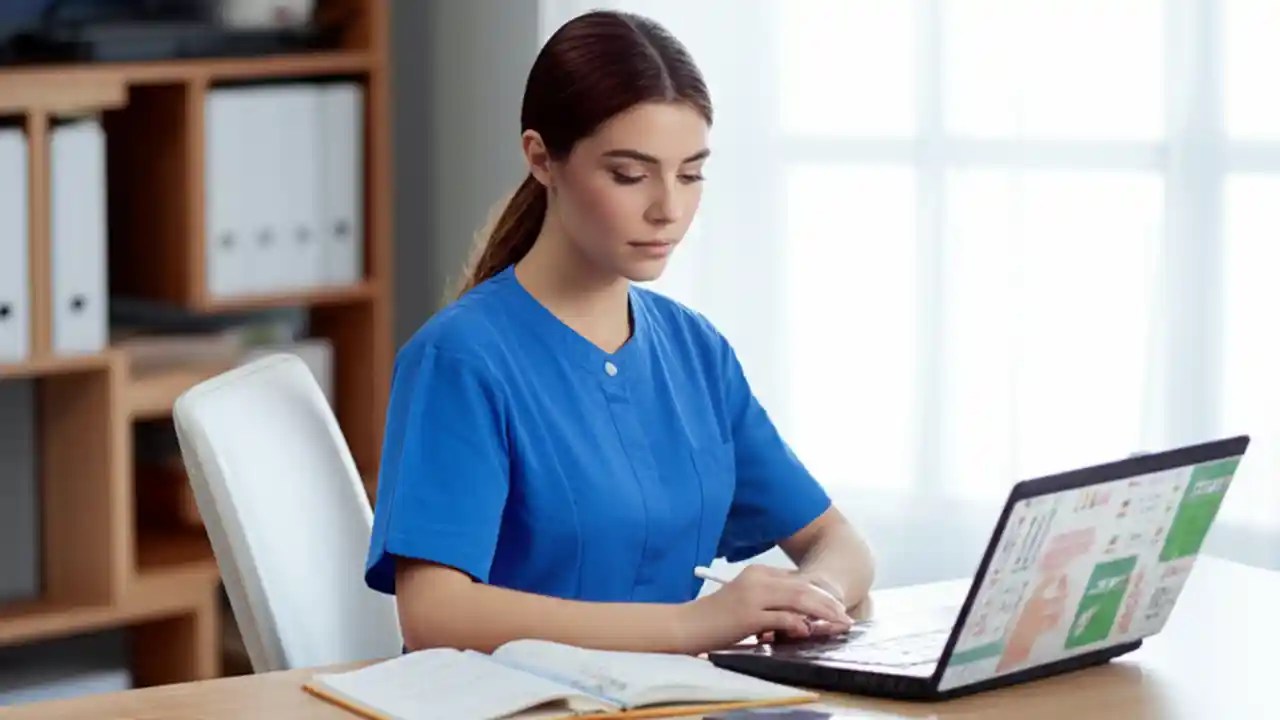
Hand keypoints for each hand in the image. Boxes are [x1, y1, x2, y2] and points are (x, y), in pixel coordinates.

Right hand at [678, 565, 854, 653]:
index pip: (798, 581)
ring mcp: (753, 595)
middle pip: (804, 588)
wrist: (687, 625)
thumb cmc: (716, 619)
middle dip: (829, 604)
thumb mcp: (747, 604)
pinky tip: (807, 631)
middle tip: (846, 618)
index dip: (821, 595)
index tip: (837, 610)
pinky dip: (798, 624)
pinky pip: (781, 617)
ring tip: (838, 623)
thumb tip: (801, 618)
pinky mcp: (748, 614)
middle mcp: (758, 579)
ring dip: (822, 613)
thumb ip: (772, 605)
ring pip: (798, 599)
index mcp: (758, 573)